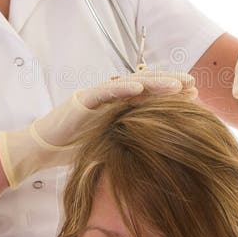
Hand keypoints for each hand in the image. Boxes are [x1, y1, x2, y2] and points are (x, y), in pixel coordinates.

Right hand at [0, 71, 196, 187]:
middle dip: (169, 83)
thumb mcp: (110, 145)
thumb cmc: (75, 148)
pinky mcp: (82, 100)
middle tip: (193, 85)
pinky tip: (139, 88)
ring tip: (176, 84)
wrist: (42, 149)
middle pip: (145, 85)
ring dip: (154, 83)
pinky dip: (121, 88)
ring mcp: (97, 96)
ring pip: (130, 84)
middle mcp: (111, 97)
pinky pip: (104, 91)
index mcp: (119, 106)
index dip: (171, 94)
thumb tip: (159, 153)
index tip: (195, 95)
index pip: (150, 96)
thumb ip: (129, 141)